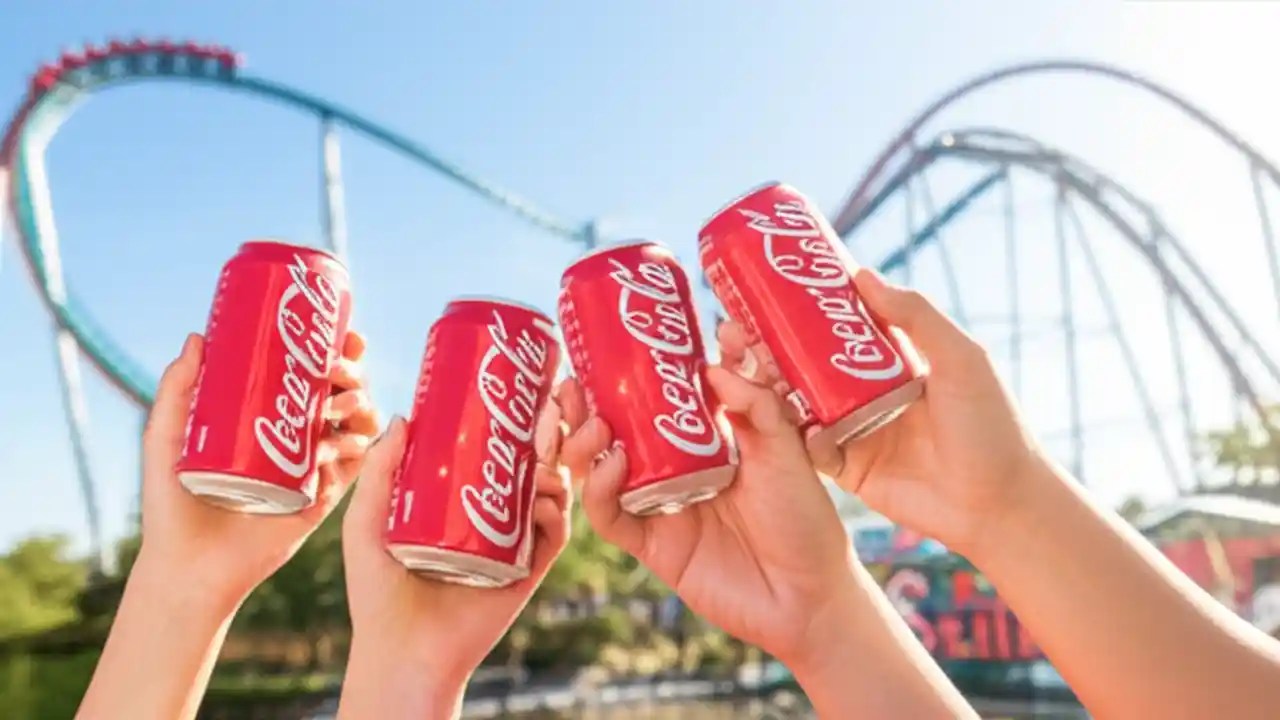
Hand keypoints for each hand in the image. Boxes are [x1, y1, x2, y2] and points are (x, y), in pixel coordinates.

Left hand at [137, 331, 378, 603]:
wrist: (190, 566)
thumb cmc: (171, 504)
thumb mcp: (166, 439)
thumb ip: (177, 391)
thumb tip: (198, 337)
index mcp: (270, 413)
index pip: (312, 370)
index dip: (337, 348)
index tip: (346, 332)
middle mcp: (300, 434)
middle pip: (344, 391)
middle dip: (352, 372)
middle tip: (337, 370)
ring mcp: (317, 465)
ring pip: (359, 424)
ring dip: (358, 407)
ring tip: (332, 410)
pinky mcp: (326, 498)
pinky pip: (358, 467)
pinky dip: (358, 449)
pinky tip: (338, 446)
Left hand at [338, 403, 571, 711]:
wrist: (402, 652)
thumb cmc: (376, 592)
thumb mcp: (367, 523)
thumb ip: (381, 474)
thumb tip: (403, 417)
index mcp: (459, 504)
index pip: (489, 453)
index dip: (505, 423)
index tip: (512, 390)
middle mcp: (490, 519)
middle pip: (526, 467)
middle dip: (542, 438)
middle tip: (543, 411)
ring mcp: (512, 544)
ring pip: (549, 495)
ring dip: (555, 469)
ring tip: (547, 451)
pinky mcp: (528, 571)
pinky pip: (555, 537)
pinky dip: (559, 514)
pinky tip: (548, 500)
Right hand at [557, 367, 857, 669]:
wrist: (808, 594)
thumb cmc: (804, 517)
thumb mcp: (787, 448)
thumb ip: (757, 404)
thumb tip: (712, 366)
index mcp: (706, 439)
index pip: (658, 395)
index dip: (635, 369)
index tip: (623, 340)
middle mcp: (675, 468)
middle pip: (615, 429)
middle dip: (589, 404)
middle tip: (576, 380)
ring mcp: (660, 505)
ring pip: (601, 469)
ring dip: (585, 443)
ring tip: (593, 422)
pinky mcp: (651, 545)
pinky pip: (610, 516)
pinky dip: (601, 490)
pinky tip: (611, 465)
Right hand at [718, 268, 1043, 556]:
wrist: (995, 505)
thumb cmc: (991, 426)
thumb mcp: (960, 358)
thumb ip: (915, 317)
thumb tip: (859, 274)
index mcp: (893, 359)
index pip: (839, 321)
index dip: (804, 302)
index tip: (767, 280)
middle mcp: (865, 389)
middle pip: (805, 357)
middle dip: (768, 339)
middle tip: (733, 322)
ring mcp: (851, 427)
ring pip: (794, 397)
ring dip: (762, 378)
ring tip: (730, 356)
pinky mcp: (842, 465)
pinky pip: (799, 442)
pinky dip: (774, 425)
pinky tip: (745, 404)